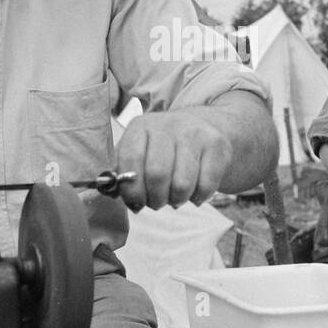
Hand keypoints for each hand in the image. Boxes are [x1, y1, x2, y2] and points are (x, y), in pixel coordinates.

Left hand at [116, 108, 231, 209]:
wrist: (204, 127)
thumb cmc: (163, 149)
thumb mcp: (140, 152)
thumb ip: (122, 173)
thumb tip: (110, 191)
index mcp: (141, 126)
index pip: (130, 161)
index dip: (131, 190)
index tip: (136, 202)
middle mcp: (167, 124)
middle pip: (157, 175)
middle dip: (155, 199)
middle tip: (157, 203)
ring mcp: (194, 133)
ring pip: (182, 184)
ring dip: (176, 200)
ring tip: (175, 197)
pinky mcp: (217, 145)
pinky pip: (206, 186)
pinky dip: (198, 197)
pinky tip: (194, 191)